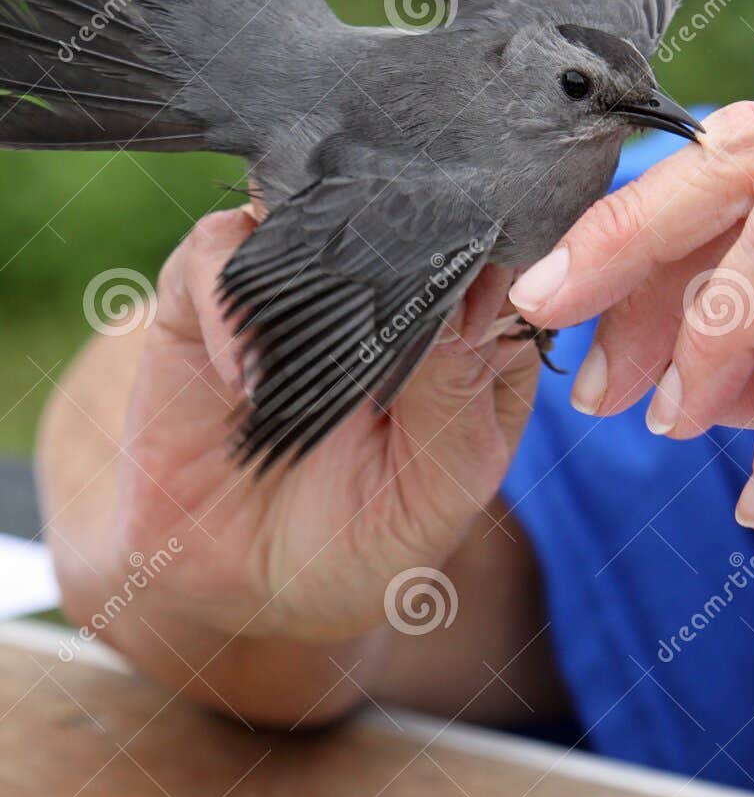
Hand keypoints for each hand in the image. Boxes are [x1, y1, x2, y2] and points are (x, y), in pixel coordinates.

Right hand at [109, 207, 538, 645]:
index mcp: (469, 336)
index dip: (498, 259)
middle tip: (390, 295)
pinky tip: (249, 385)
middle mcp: (388, 291)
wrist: (234, 588)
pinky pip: (218, 251)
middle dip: (407, 240)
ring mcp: (298, 283)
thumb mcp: (435, 494)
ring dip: (317, 258)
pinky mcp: (209, 293)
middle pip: (409, 213)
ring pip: (311, 208)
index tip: (482, 288)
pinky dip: (230, 301)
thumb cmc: (357, 541)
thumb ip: (456, 402)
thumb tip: (461, 302)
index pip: (500, 260)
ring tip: (313, 343)